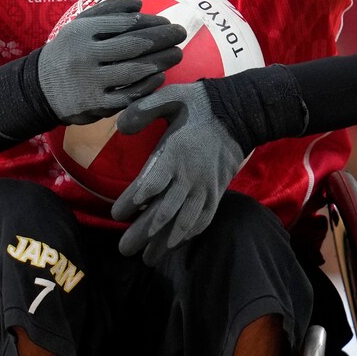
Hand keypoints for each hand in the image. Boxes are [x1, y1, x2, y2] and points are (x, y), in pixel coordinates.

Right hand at [37, 0, 185, 124]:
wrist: (40, 89)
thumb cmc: (69, 51)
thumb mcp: (79, 26)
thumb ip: (107, 12)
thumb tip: (139, 5)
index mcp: (81, 31)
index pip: (124, 23)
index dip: (151, 22)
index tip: (166, 22)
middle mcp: (84, 55)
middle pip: (132, 45)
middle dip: (163, 38)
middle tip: (180, 34)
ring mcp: (90, 82)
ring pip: (134, 70)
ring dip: (161, 61)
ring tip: (177, 54)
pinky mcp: (96, 105)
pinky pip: (128, 95)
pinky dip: (147, 86)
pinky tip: (160, 77)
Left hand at [111, 82, 245, 262]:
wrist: (240, 112)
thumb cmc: (199, 105)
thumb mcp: (170, 96)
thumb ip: (143, 110)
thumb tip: (120, 128)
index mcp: (174, 154)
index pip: (149, 186)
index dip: (131, 203)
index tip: (116, 214)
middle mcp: (189, 176)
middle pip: (163, 212)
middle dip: (142, 234)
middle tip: (124, 249)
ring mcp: (205, 187)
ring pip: (183, 222)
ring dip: (164, 242)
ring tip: (148, 258)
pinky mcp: (217, 192)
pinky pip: (203, 219)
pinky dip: (189, 235)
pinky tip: (176, 244)